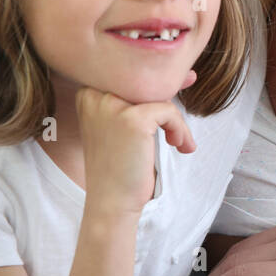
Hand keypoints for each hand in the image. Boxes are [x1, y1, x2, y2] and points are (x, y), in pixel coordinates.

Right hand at [77, 79, 196, 215]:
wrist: (111, 201)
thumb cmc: (121, 165)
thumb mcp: (129, 125)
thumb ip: (146, 98)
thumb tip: (187, 74)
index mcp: (88, 93)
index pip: (131, 74)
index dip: (158, 81)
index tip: (183, 82)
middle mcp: (95, 95)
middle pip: (146, 81)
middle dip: (173, 89)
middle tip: (187, 100)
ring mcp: (111, 105)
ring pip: (160, 97)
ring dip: (177, 122)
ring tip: (178, 143)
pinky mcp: (133, 119)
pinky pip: (169, 112)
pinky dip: (180, 130)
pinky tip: (179, 146)